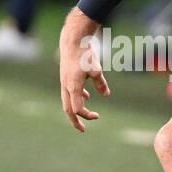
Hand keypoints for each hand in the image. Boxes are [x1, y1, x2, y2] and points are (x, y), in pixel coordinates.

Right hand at [59, 7, 109, 131]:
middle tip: (83, 130)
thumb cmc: (85, 54)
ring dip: (76, 110)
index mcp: (73, 86)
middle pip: (68, 109)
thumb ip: (101, 83)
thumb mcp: (96, 69)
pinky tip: (86, 96)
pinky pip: (70, 92)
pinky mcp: (67, 77)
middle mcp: (66, 86)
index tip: (97, 116)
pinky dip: (77, 97)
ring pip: (68, 101)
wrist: (73, 41)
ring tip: (86, 116)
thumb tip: (106, 95)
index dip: (86, 115)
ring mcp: (65, 82)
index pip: (77, 108)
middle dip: (75, 120)